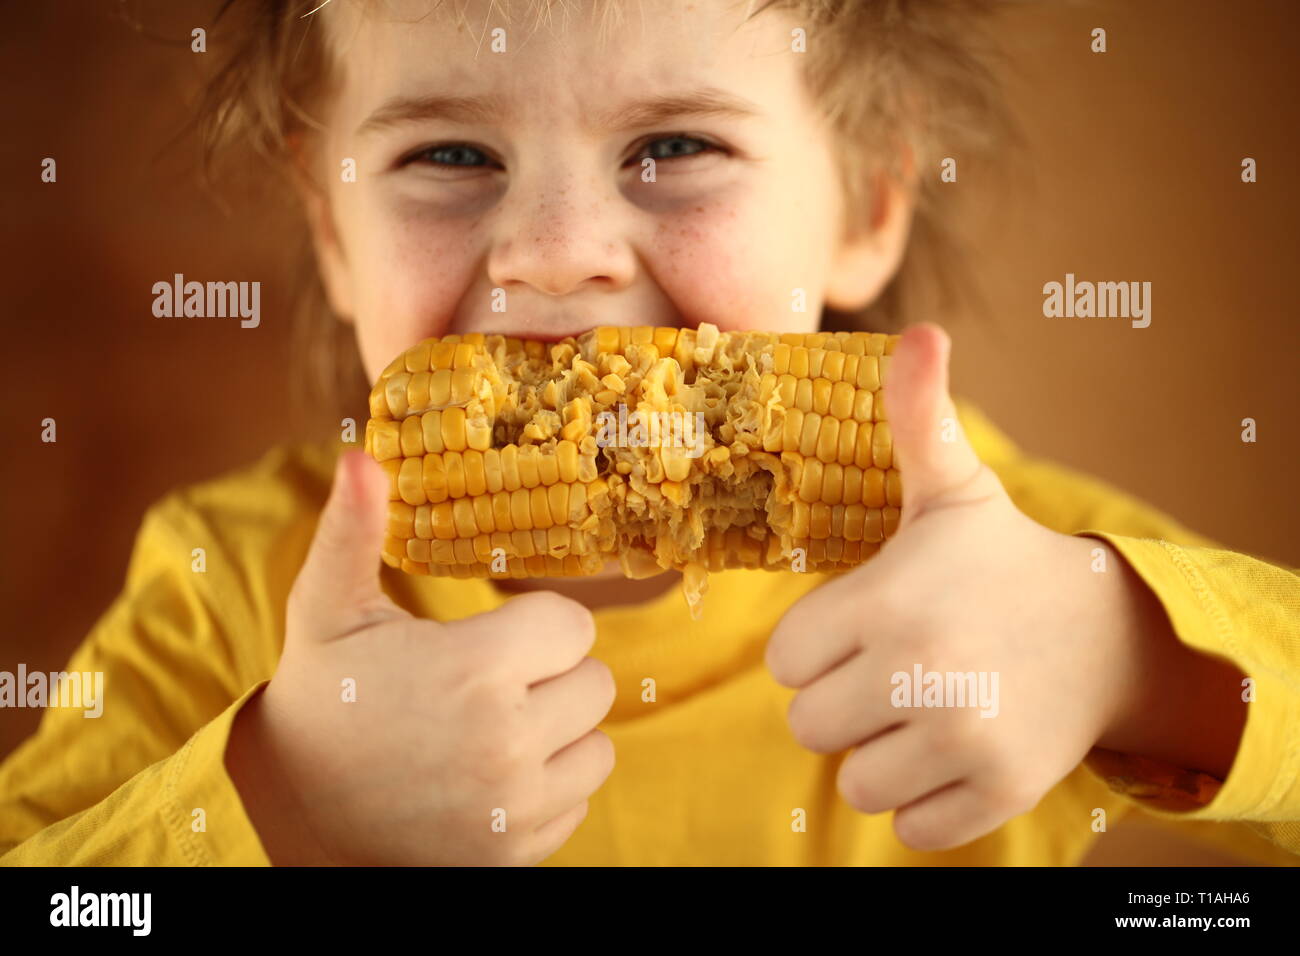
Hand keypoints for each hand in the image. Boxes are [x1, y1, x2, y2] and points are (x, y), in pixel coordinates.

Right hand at [226, 450, 615, 865]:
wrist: (293, 811)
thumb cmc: (322, 696)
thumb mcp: (329, 610)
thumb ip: (352, 532)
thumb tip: (361, 455)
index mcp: (476, 669)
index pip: (574, 627)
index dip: (537, 627)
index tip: (495, 639)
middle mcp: (507, 743)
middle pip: (596, 685)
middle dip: (552, 677)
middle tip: (491, 685)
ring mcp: (515, 807)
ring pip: (597, 747)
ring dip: (560, 734)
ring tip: (495, 729)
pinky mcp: (515, 855)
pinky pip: (578, 802)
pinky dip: (548, 790)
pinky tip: (491, 779)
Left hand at [765, 323, 1147, 850]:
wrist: (1106, 633)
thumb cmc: (1001, 559)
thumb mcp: (953, 489)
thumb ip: (918, 418)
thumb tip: (920, 331)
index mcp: (891, 599)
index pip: (783, 660)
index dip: (813, 646)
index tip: (857, 628)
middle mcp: (924, 672)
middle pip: (809, 723)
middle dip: (839, 700)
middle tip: (890, 669)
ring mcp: (965, 740)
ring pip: (854, 780)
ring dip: (877, 752)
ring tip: (920, 709)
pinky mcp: (997, 793)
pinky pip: (910, 827)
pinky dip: (922, 800)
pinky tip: (951, 750)